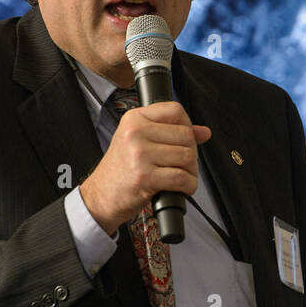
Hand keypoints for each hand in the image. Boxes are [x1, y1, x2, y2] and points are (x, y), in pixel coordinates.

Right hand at [80, 101, 210, 234]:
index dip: (187, 125)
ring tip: (180, 176)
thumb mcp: (140, 142)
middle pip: (186, 135)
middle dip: (192, 153)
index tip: (185, 139)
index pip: (175, 110)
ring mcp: (140, 154)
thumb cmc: (121, 170)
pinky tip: (181, 188)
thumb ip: (171, 133)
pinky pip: (182, 178)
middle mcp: (136, 133)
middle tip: (182, 164)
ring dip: (191, 171)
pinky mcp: (145, 177)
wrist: (101, 196)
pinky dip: (189, 186)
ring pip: (187, 156)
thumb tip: (204, 132)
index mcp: (134, 119)